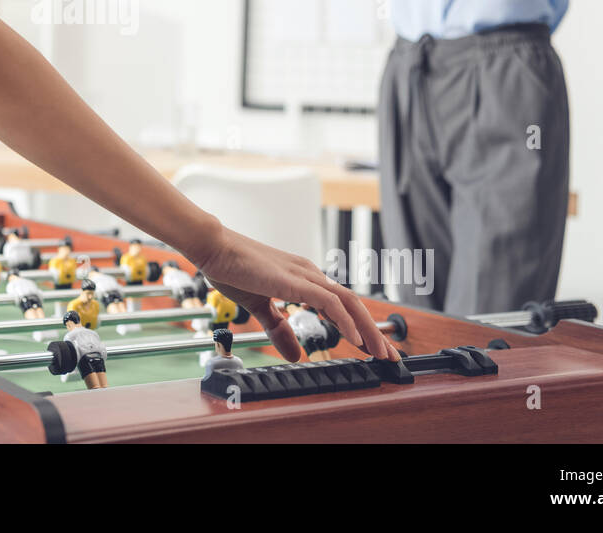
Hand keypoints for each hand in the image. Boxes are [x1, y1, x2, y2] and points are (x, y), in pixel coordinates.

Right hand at [193, 221, 401, 362]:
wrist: (214, 248)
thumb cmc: (232, 269)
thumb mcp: (260, 307)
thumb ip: (279, 329)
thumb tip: (296, 354)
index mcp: (303, 279)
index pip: (341, 305)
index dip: (359, 327)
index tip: (371, 347)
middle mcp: (310, 274)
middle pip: (353, 304)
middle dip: (373, 332)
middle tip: (388, 355)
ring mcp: (305, 275)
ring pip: (348, 303)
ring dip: (367, 329)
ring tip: (379, 352)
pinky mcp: (295, 280)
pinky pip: (330, 302)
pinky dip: (345, 321)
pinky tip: (354, 339)